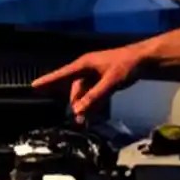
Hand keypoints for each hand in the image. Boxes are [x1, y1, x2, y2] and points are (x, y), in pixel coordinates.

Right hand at [32, 45, 146, 122]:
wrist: (145, 59)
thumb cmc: (127, 65)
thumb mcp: (110, 82)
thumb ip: (94, 97)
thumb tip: (78, 111)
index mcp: (85, 64)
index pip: (62, 74)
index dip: (48, 81)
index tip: (34, 86)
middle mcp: (87, 69)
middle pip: (74, 89)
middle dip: (75, 104)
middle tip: (78, 119)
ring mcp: (94, 74)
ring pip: (84, 93)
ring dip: (84, 105)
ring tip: (87, 119)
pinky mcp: (102, 80)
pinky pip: (92, 93)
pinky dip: (93, 102)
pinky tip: (94, 112)